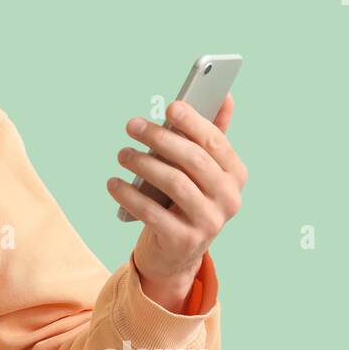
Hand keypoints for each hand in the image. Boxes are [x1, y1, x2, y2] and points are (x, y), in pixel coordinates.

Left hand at [107, 93, 246, 293]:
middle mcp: (228, 199)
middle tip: (132, 125)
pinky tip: (113, 183)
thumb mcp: (200, 171)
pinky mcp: (183, 240)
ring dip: (142, 163)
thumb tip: (225, 95)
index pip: (215, 142)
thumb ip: (210, 136)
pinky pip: (152, 212)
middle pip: (192, 160)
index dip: (193, 122)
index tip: (170, 106)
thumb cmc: (185, 200)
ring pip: (173, 183)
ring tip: (122, 154)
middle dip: (160, 138)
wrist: (175, 254)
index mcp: (235, 175)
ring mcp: (209, 222)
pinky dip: (129, 195)